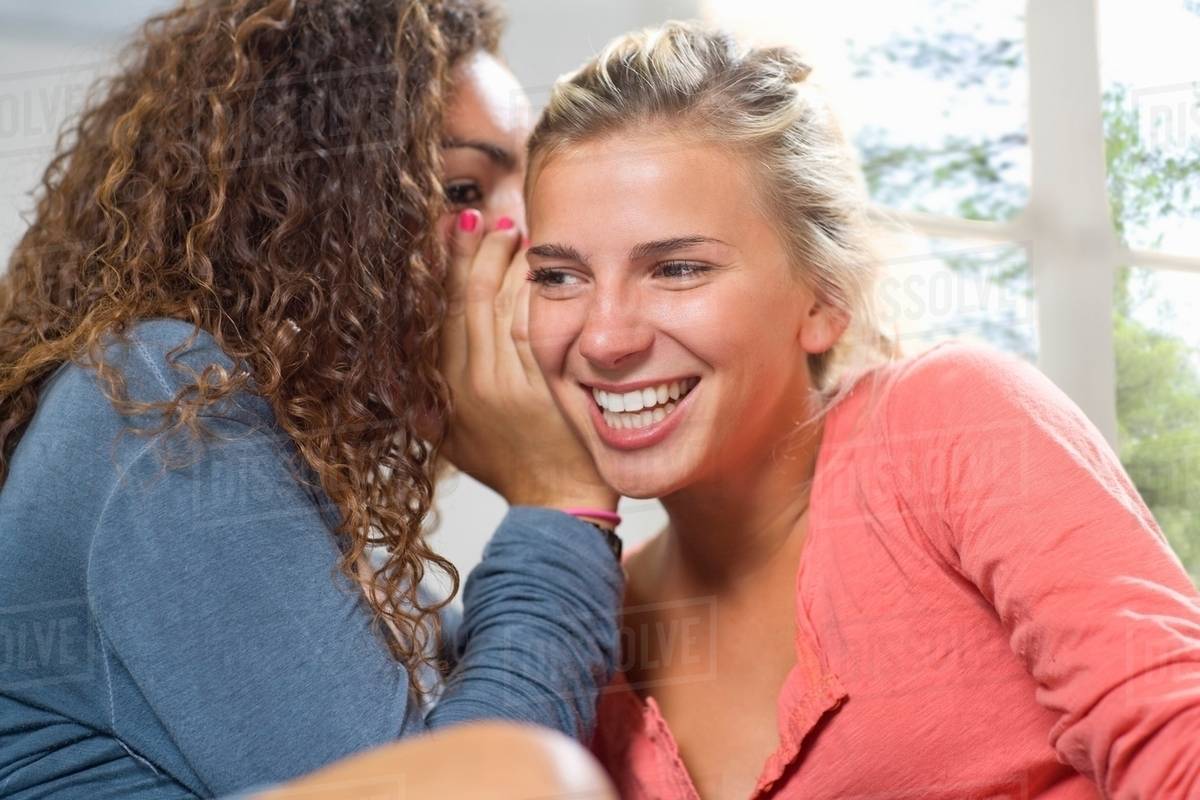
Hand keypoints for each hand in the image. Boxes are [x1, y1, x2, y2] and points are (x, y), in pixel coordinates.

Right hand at [439, 211, 616, 511]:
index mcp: (450, 390)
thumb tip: (385, 372)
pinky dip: (539, 289)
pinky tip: (544, 265)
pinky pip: (538, 322)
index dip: (444, 267)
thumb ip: (421, 406)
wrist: (558, 499)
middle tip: (489, 219)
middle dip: (478, 251)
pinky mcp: (550, 383)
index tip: (450, 231)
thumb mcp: (452, 442)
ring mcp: (515, 381)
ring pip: (505, 304)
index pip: (441, 313)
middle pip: (472, 298)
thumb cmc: (507, 467)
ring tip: (517, 231)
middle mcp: (477, 381)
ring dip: (510, 262)